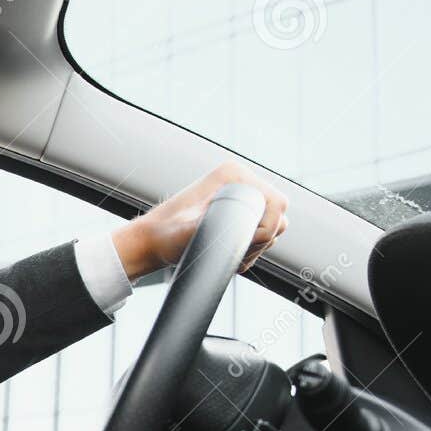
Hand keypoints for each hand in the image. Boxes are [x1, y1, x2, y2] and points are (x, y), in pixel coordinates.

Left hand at [112, 162, 288, 280]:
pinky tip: (231, 256)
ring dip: (256, 247)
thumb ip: (209, 228)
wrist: (152, 241)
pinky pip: (261, 232)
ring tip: (229, 256)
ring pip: (272, 227)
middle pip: (278, 215)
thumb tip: (234, 230)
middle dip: (262, 240)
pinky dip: (251, 248)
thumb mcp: (185, 233)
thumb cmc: (164, 235)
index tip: (244, 245)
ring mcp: (241, 196)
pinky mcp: (239, 211)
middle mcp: (240, 181)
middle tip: (236, 253)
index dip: (267, 229)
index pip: (276, 202)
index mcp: (232, 175)